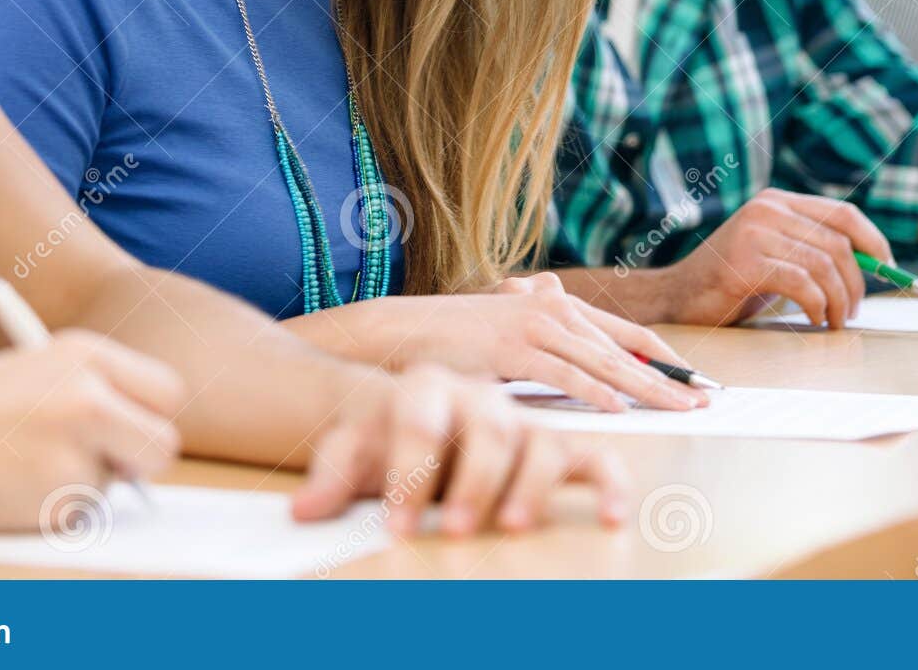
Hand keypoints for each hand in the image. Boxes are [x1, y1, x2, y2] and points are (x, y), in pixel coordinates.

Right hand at [0, 331, 184, 531]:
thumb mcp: (34, 372)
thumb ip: (92, 393)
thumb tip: (140, 434)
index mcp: (85, 354)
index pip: (167, 390)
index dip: (153, 416)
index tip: (135, 430)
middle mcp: (89, 395)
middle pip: (163, 444)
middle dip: (140, 462)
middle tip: (107, 464)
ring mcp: (74, 446)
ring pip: (114, 483)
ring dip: (80, 484)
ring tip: (20, 466)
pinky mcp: (55, 495)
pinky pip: (78, 513)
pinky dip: (51, 511)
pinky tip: (7, 489)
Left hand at [291, 364, 629, 536]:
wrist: (417, 414)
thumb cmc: (385, 438)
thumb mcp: (354, 448)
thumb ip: (331, 473)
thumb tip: (304, 509)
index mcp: (427, 388)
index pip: (419, 420)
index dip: (408, 470)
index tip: (395, 522)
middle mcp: (482, 400)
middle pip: (489, 429)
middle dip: (473, 481)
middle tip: (453, 529)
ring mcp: (524, 422)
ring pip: (542, 441)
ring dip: (532, 484)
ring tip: (513, 525)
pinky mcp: (559, 448)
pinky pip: (595, 459)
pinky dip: (610, 484)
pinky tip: (613, 516)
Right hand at [435, 272, 702, 410]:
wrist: (399, 332)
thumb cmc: (454, 341)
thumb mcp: (511, 336)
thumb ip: (548, 341)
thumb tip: (583, 360)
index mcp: (556, 302)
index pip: (625, 333)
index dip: (665, 358)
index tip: (696, 380)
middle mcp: (551, 305)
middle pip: (623, 348)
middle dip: (667, 377)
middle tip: (703, 398)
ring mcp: (532, 324)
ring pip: (602, 361)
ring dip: (645, 387)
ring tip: (678, 407)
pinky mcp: (511, 347)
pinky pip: (563, 373)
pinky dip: (595, 391)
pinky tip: (621, 407)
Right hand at [660, 189, 891, 327]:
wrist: (676, 299)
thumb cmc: (731, 283)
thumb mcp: (773, 255)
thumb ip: (811, 248)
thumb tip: (875, 264)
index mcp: (776, 202)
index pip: (843, 213)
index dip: (874, 242)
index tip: (888, 269)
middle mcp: (766, 210)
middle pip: (839, 243)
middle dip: (857, 283)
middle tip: (852, 312)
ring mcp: (753, 233)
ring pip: (825, 266)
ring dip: (839, 301)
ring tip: (833, 321)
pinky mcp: (744, 263)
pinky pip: (803, 284)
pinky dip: (818, 307)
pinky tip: (814, 320)